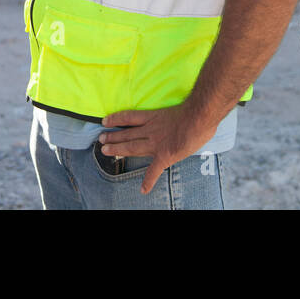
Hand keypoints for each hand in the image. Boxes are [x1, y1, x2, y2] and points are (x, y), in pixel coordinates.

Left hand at [99, 104, 219, 194]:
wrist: (198, 118)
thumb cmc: (193, 110)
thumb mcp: (176, 109)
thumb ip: (169, 117)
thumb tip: (172, 121)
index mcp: (153, 117)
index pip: (129, 117)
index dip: (116, 119)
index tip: (105, 121)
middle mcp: (150, 130)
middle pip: (127, 134)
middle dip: (113, 137)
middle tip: (100, 140)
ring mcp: (155, 143)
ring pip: (132, 146)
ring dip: (118, 149)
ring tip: (105, 151)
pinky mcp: (164, 156)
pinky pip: (154, 170)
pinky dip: (148, 181)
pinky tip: (143, 189)